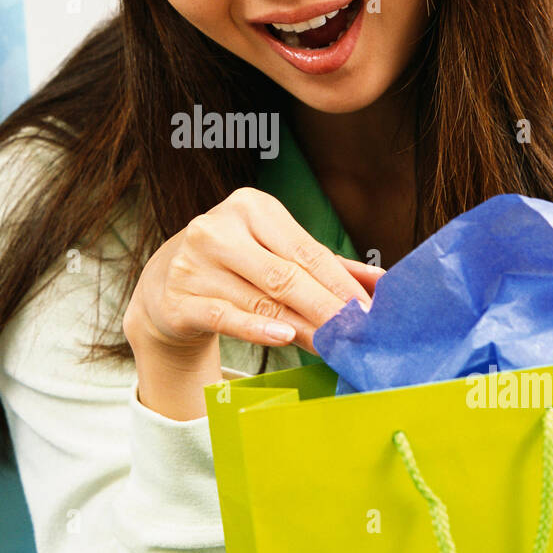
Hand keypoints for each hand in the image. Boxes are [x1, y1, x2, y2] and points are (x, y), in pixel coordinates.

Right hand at [124, 186, 383, 358]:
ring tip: (333, 345)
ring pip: (260, 300)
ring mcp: (194, 263)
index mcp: (251, 207)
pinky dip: (256, 327)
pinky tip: (283, 335)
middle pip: (285, 275)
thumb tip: (385, 283)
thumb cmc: (237, 265)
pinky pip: (224, 316)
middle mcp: (218, 228)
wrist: (167, 283)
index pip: (306, 250)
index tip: (369, 310)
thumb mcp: (277, 252)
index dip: (340, 283)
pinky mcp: (178, 298)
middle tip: (357, 334)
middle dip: (326, 308)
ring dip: (302, 327)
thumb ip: (329, 266)